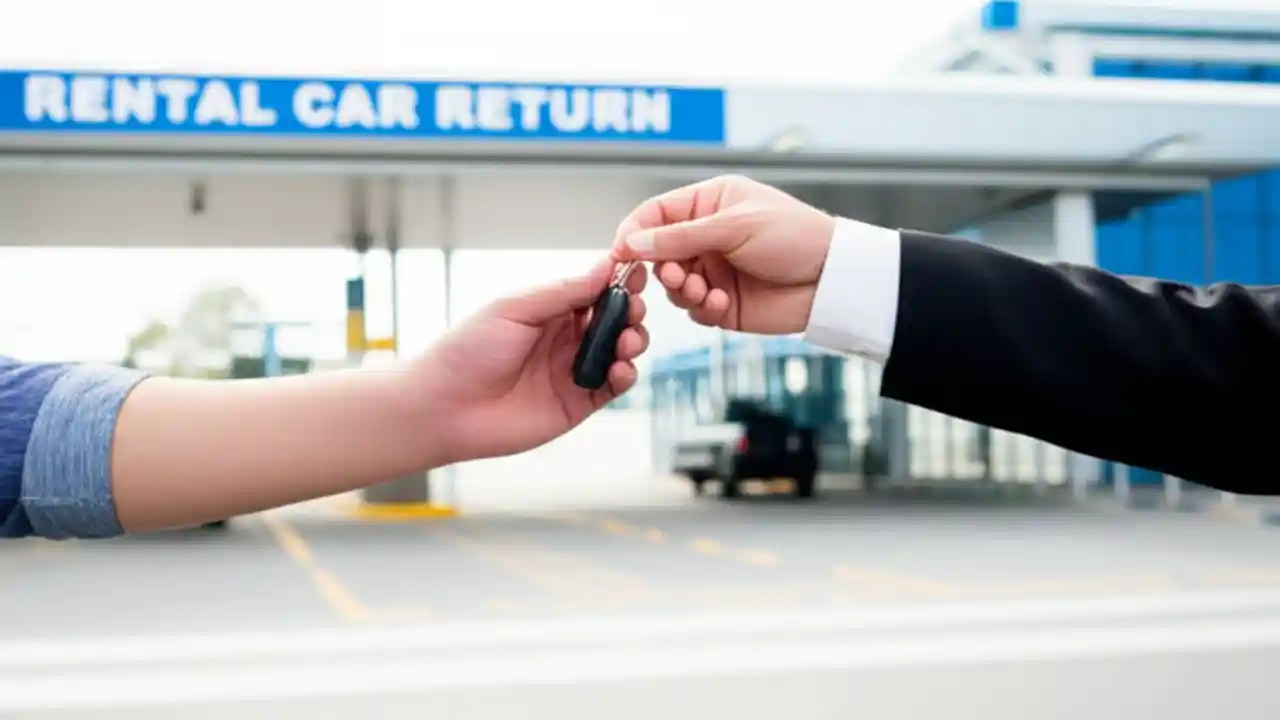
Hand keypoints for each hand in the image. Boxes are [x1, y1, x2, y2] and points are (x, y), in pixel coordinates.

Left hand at [410, 256, 648, 463]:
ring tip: (626, 341)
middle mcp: (566, 338)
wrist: (445, 407)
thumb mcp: (515, 308)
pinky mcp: (577, 403)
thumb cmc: (468, 351)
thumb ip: (563, 291)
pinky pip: (613, 387)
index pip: (595, 290)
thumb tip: (605, 265)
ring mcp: (573, 370)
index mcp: (550, 310)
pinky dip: (626, 376)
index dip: (618, 280)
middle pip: (615, 319)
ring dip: (633, 341)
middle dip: (631, 310)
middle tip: (632, 309)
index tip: (635, 271)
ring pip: (621, 352)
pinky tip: (620, 369)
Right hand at [611, 174, 833, 334]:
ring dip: (684, 291)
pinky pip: (695, 310)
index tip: (622, 253)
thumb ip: (680, 237)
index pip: (656, 214)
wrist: (831, 279)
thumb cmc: (795, 236)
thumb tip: (633, 242)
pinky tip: (725, 303)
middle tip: (678, 275)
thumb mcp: (734, 227)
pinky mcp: (724, 303)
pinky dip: (703, 309)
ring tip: (706, 290)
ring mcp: (714, 270)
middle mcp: (706, 237)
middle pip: (658, 254)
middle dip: (663, 268)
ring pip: (673, 286)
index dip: (635, 232)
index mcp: (709, 204)